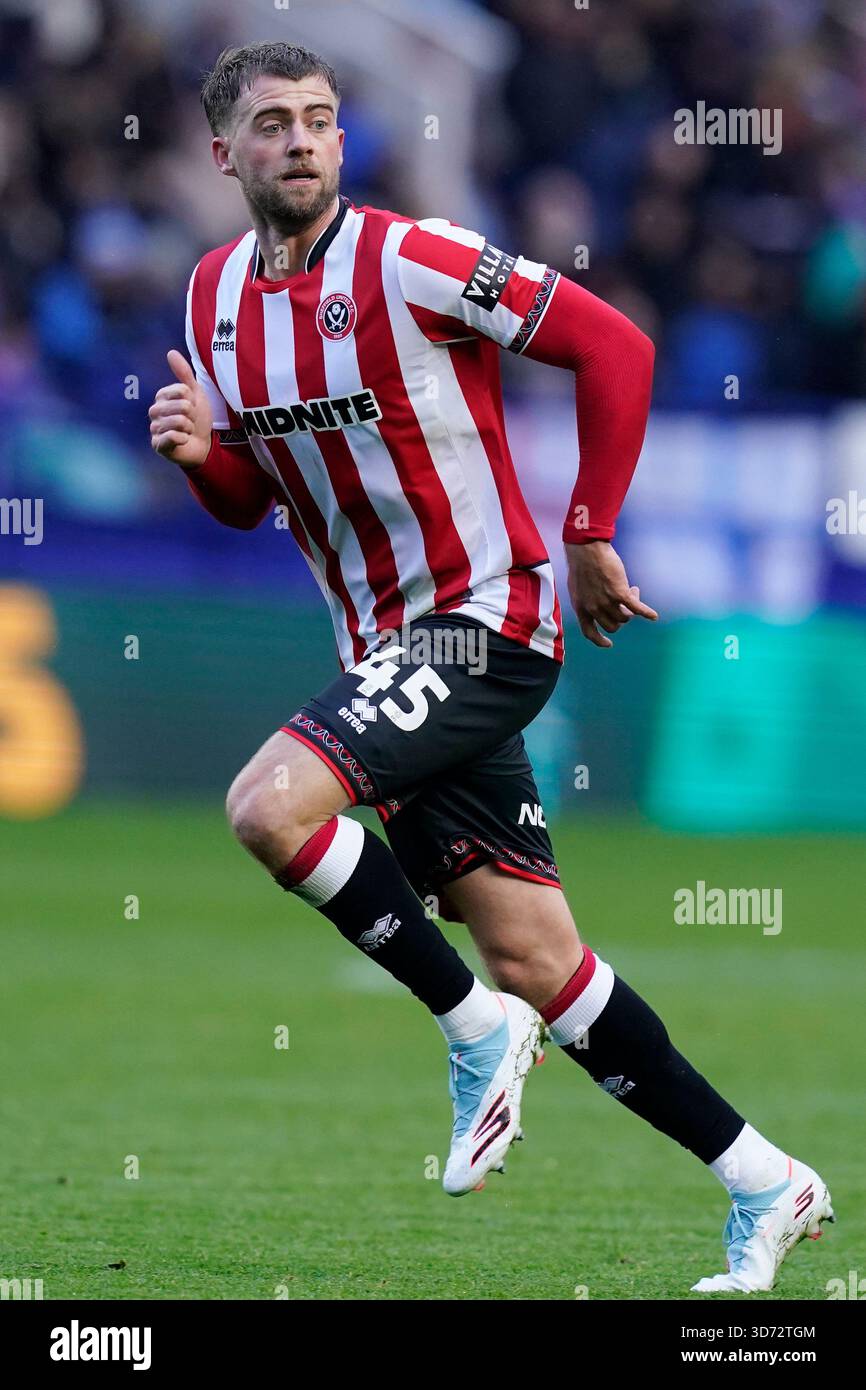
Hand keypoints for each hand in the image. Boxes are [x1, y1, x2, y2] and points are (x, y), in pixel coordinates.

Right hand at [148, 350, 212, 468]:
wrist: (204, 446)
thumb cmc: (198, 420)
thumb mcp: (195, 394)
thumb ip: (184, 374)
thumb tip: (171, 352)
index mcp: (161, 397)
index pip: (182, 390)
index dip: (193, 400)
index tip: (192, 408)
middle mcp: (154, 411)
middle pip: (182, 406)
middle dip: (193, 416)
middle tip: (190, 422)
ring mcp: (154, 428)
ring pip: (178, 422)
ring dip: (190, 428)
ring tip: (188, 431)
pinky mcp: (157, 445)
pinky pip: (173, 437)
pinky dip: (184, 439)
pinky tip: (183, 440)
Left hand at [565, 540, 658, 647]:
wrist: (586, 549)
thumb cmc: (581, 563)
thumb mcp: (578, 586)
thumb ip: (587, 598)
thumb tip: (599, 604)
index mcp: (581, 608)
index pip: (590, 632)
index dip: (600, 640)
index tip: (609, 644)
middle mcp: (593, 609)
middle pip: (613, 626)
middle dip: (621, 616)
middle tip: (625, 602)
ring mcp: (607, 602)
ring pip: (625, 617)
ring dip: (631, 606)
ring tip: (632, 589)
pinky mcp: (620, 593)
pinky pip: (637, 608)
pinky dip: (646, 613)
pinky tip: (654, 616)